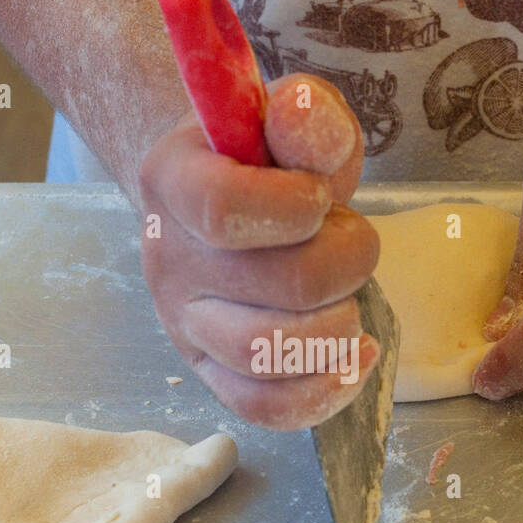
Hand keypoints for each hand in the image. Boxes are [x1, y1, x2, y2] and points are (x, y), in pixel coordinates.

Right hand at [139, 75, 377, 429]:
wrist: (217, 198)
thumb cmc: (262, 156)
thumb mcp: (285, 115)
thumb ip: (306, 115)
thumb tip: (304, 116)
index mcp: (173, 182)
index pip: (224, 208)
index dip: (295, 207)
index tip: (319, 196)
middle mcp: (167, 260)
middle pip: (279, 285)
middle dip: (347, 262)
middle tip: (349, 240)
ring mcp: (184, 324)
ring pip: (269, 353)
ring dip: (338, 326)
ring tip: (345, 298)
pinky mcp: (209, 371)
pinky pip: (263, 406)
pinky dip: (324, 390)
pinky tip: (355, 355)